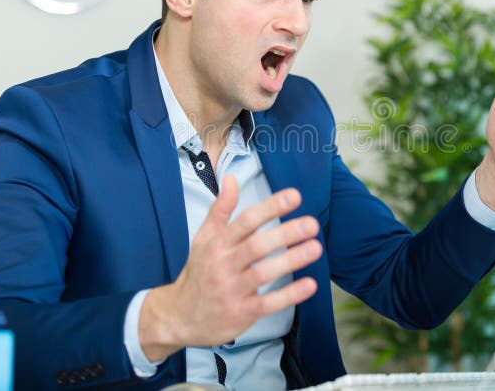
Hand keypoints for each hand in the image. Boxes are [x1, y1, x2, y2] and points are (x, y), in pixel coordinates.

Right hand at [138, 176, 321, 360]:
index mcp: (217, 244)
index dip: (270, 207)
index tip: (295, 196)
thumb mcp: (204, 238)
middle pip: (256, 246)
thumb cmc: (199, 273)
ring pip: (263, 273)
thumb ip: (220, 209)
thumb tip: (232, 179)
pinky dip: (289, 295)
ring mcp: (231, 291)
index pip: (246, 221)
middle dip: (285, 233)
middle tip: (311, 223)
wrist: (179, 317)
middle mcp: (223, 265)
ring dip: (291, 260)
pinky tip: (309, 284)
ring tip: (316, 247)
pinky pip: (267, 304)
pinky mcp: (241, 314)